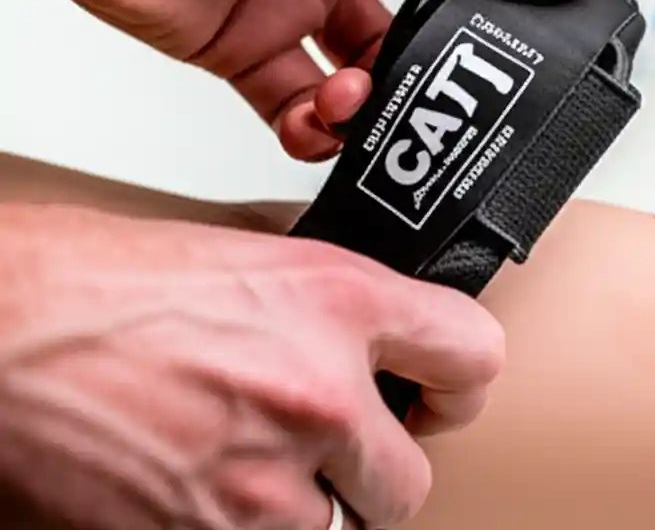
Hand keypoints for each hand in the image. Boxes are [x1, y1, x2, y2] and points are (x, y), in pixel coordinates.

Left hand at [0, 0, 602, 159]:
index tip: (586, 7)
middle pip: (443, 16)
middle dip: (468, 58)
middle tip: (488, 89)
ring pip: (378, 75)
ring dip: (388, 101)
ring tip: (372, 97)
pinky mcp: (245, 48)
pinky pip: (302, 111)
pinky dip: (321, 129)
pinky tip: (323, 116)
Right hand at [0, 203, 503, 528]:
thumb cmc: (79, 284)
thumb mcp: (232, 254)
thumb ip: (319, 295)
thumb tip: (365, 324)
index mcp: (335, 301)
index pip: (474, 354)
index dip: (459, 380)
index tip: (440, 392)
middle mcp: (318, 395)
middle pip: (411, 476)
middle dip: (371, 466)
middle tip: (323, 444)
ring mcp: (264, 481)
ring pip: (338, 529)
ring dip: (301, 508)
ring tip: (240, 463)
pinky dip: (244, 529)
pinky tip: (200, 489)